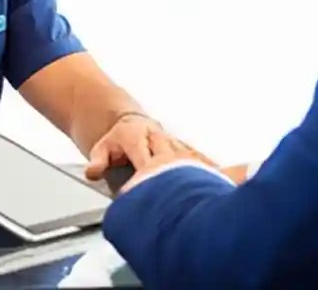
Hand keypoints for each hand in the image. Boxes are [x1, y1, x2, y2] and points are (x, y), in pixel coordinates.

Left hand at [85, 113, 238, 186]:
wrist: (129, 123)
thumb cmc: (116, 141)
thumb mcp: (101, 149)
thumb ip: (97, 161)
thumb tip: (92, 173)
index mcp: (135, 137)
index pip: (144, 156)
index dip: (149, 173)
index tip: (154, 189)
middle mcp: (157, 137)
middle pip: (171, 156)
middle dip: (180, 173)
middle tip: (191, 193)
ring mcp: (172, 142)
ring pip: (188, 156)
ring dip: (201, 170)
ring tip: (215, 187)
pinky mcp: (183, 148)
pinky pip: (200, 158)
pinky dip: (212, 168)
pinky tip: (225, 179)